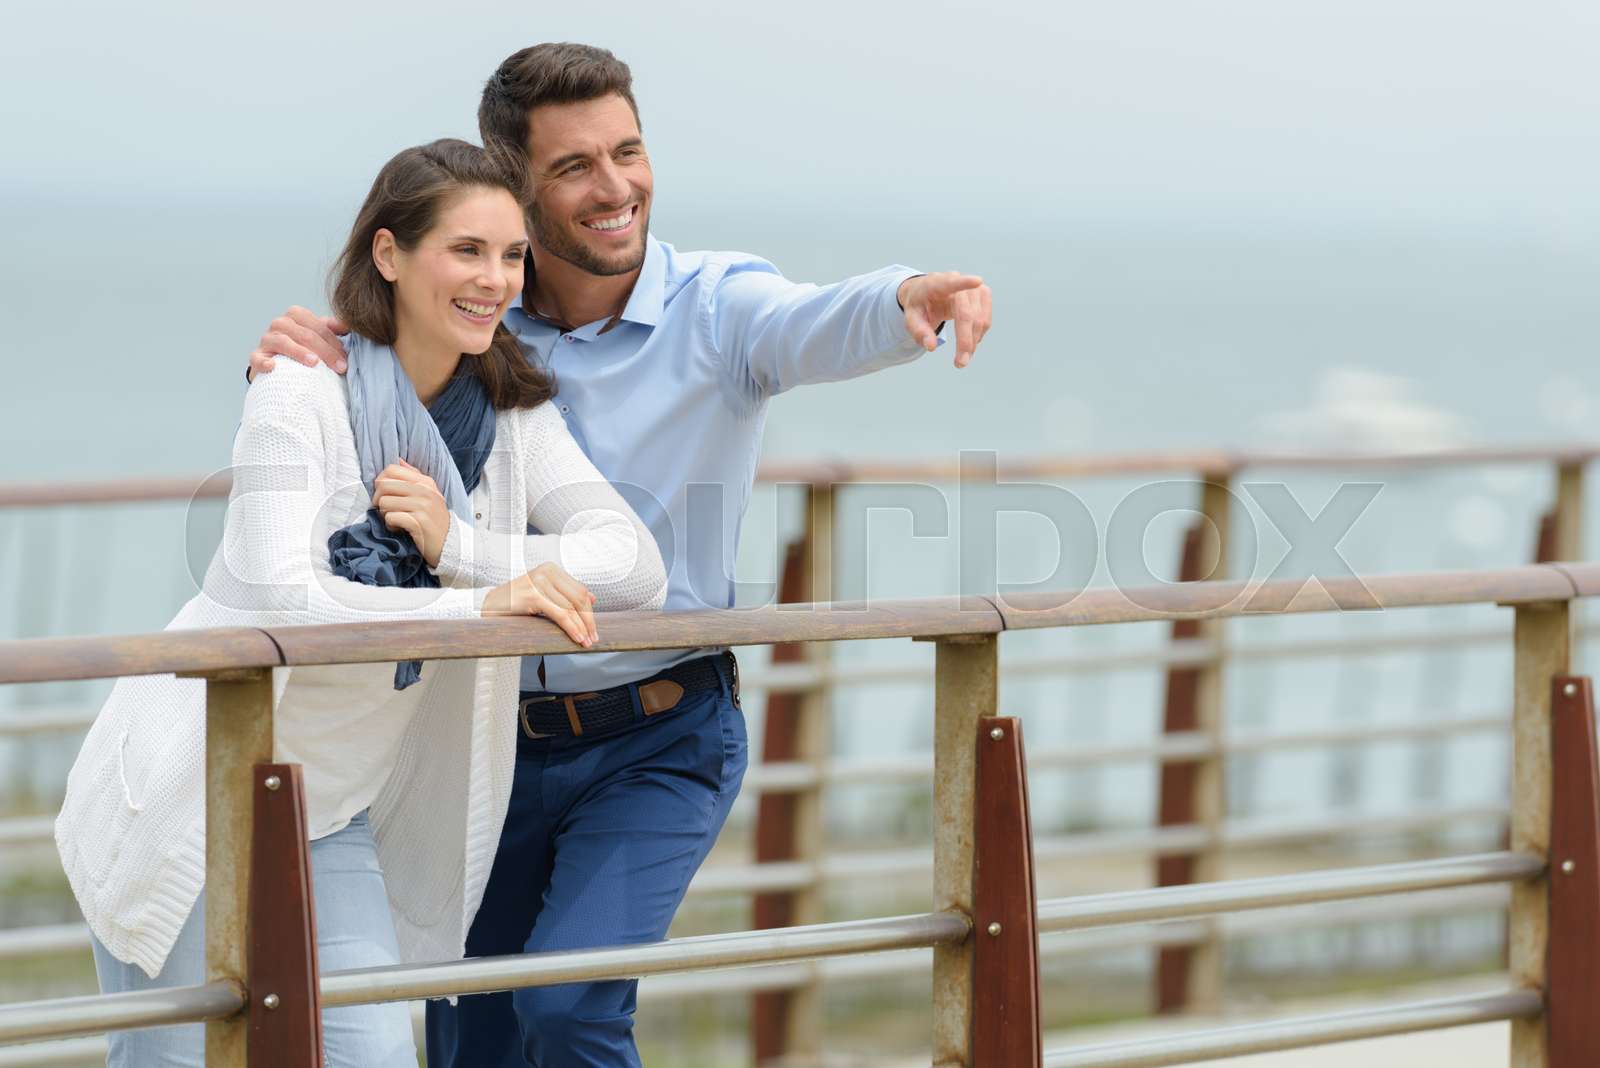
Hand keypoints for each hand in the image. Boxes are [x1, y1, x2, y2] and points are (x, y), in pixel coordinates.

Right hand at [248, 306, 349, 377]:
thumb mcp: (318, 337)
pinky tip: (273, 366)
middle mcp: (280, 324)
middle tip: (340, 367)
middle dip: (325, 351)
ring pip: (283, 342)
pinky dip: (264, 362)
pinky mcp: (256, 357)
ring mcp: (266, 340)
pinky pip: (257, 358)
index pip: (318, 326)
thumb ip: (331, 329)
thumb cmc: (304, 350)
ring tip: (314, 363)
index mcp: (296, 316)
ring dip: (299, 352)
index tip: (346, 359)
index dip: (334, 342)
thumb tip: (348, 325)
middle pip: (305, 334)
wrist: (280, 369)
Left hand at [372, 459, 449, 567]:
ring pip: (384, 502)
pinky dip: (391, 525)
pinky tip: (399, 528)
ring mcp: (422, 506)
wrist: (449, 543)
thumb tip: (399, 460)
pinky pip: (391, 518)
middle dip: (378, 499)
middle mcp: (424, 491)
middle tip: (386, 509)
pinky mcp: (418, 522)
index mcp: (425, 481)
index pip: (391, 469)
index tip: (385, 494)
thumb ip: (414, 476)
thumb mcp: (429, 493)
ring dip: (384, 514)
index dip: (381, 481)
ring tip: (394, 520)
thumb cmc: (434, 518)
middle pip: (383, 485)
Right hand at [482, 563, 597, 646]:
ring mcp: (539, 582)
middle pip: (578, 598)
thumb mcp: (543, 594)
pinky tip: (577, 638)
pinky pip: (560, 614)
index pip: (580, 591)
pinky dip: (571, 628)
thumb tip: (593, 598)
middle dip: (589, 620)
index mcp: (551, 569)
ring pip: (571, 608)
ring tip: (586, 642)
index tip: (594, 628)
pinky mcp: (534, 596)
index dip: (590, 610)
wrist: (489, 607)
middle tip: (594, 638)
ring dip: (582, 627)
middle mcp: (546, 572)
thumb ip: (565, 593)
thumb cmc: (516, 603)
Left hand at [897, 272, 991, 368]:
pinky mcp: (983, 293)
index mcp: (936, 284)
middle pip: (967, 314)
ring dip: (973, 341)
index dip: (964, 282)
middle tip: (960, 363)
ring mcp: (973, 287)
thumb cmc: (919, 305)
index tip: (977, 281)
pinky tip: (968, 342)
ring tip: (962, 357)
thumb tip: (931, 346)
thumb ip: (918, 331)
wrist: (928, 293)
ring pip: (980, 318)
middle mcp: (958, 281)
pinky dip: (978, 335)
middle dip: (966, 341)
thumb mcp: (911, 318)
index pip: (950, 282)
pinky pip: (985, 319)